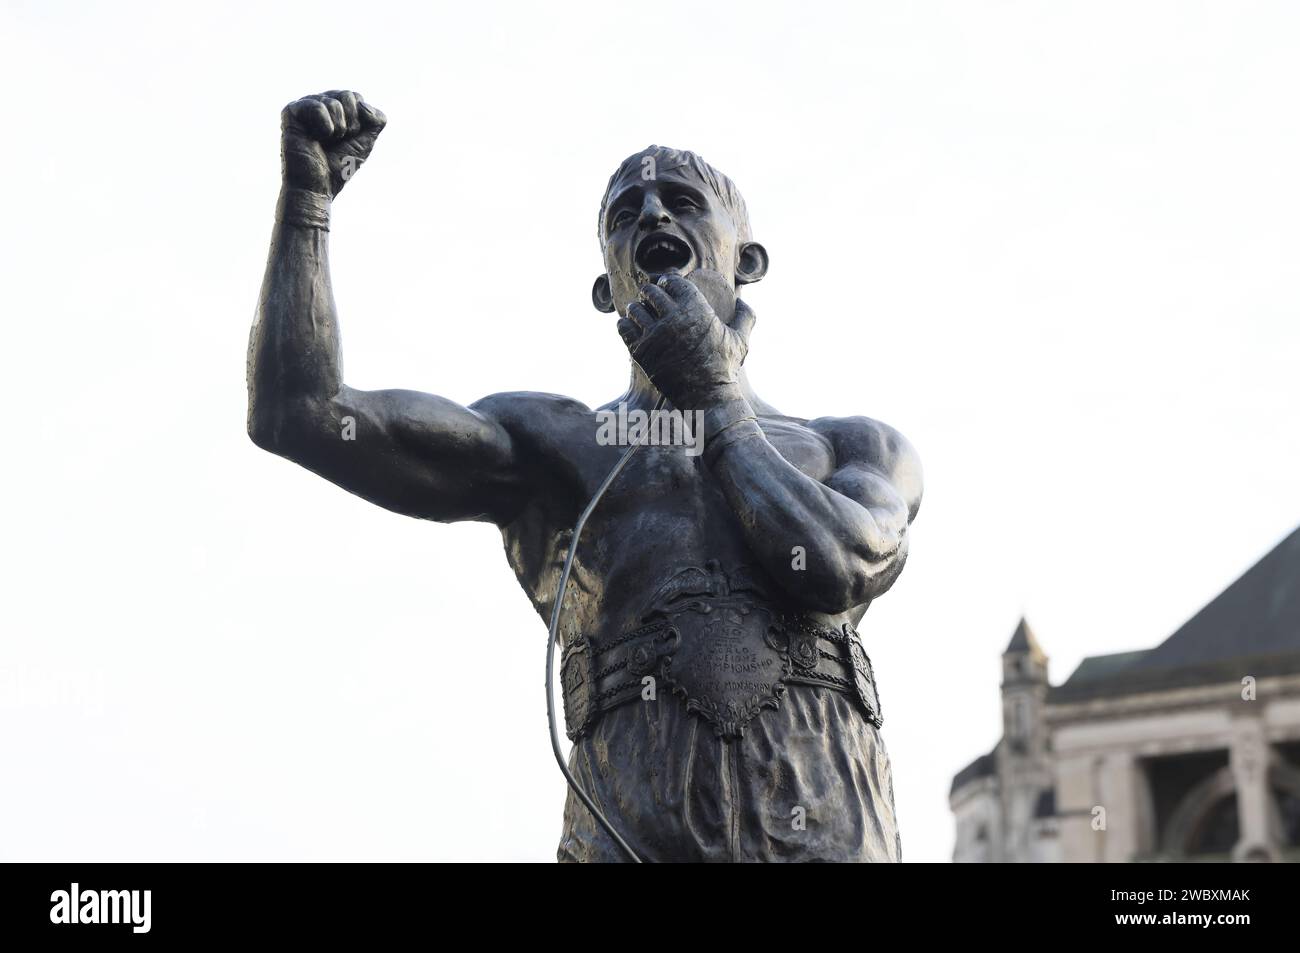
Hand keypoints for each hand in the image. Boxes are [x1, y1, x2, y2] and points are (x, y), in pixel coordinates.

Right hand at [281, 90, 385, 199]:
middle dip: (351, 124)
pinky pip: (317, 106)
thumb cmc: (340, 165)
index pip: (357, 98)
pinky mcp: (291, 111)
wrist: (318, 186)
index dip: (360, 122)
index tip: (349, 139)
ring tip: (324, 142)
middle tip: (337, 141)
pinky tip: (313, 139)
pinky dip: (324, 127)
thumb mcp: (366, 141)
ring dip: (337, 129)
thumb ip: (376, 120)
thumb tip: (362, 104)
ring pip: (335, 102)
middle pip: (349, 95)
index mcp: (335, 108)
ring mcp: (304, 106)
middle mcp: (320, 103)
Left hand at [617, 275, 756, 408]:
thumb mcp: (741, 339)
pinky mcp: (641, 352)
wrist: (708, 397)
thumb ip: (746, 316)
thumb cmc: (725, 368)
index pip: (673, 282)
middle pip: (651, 292)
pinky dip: (625, 324)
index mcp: (695, 307)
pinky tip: (628, 325)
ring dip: (636, 308)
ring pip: (635, 309)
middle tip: (650, 297)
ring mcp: (655, 334)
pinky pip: (624, 328)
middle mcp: (672, 317)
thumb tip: (741, 300)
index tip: (666, 285)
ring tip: (638, 311)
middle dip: (650, 292)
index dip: (667, 281)